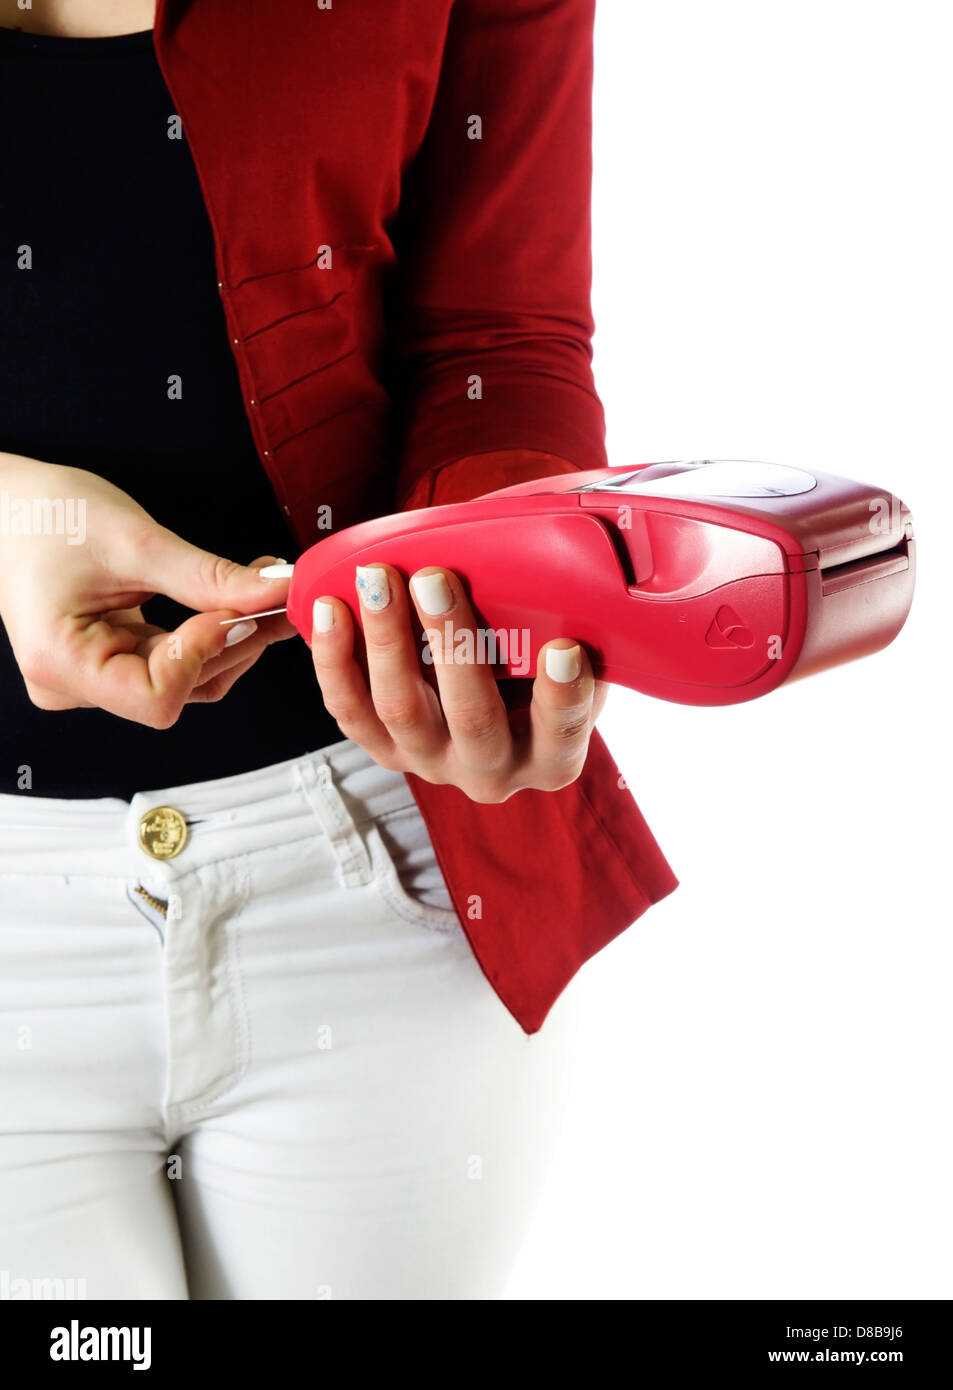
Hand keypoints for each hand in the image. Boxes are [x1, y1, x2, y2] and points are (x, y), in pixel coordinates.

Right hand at [0, 454, 294, 725]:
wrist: (7, 503)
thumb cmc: (46, 515)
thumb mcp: (135, 542)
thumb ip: (208, 577)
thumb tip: (276, 592)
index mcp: (62, 663)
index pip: (158, 699)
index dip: (203, 655)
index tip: (231, 608)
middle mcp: (72, 685)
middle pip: (180, 691)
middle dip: (232, 641)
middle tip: (278, 595)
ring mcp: (90, 679)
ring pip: (185, 682)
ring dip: (229, 639)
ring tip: (263, 591)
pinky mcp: (108, 661)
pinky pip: (172, 662)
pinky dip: (208, 633)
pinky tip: (235, 599)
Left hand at [308, 563, 607, 802]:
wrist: (497, 689)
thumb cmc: (541, 654)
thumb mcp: (575, 648)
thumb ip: (575, 621)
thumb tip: (572, 557)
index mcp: (552, 758)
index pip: (561, 734)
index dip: (563, 697)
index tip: (564, 649)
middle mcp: (492, 772)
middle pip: (473, 719)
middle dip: (452, 645)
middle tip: (435, 579)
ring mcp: (432, 763)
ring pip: (402, 711)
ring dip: (386, 640)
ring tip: (377, 579)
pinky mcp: (385, 747)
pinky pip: (351, 712)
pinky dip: (335, 660)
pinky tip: (331, 610)